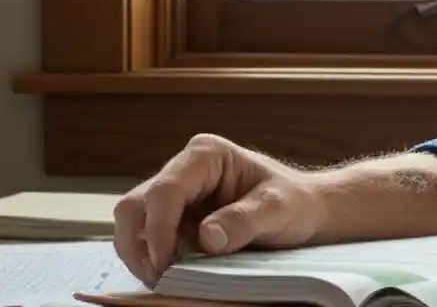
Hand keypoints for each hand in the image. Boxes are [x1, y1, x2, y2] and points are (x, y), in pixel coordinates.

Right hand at [113, 133, 323, 287]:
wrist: (304, 212)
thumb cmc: (295, 203)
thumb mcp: (279, 210)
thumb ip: (245, 220)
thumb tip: (207, 237)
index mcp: (206, 155)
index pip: (165, 190)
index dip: (158, 229)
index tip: (166, 266)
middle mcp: (183, 169)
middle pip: (136, 205)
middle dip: (140, 244)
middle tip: (160, 279)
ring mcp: (176, 195)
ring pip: (132, 223)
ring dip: (140, 254)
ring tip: (165, 280)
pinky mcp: (174, 219)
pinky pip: (144, 239)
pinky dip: (149, 259)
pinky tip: (170, 274)